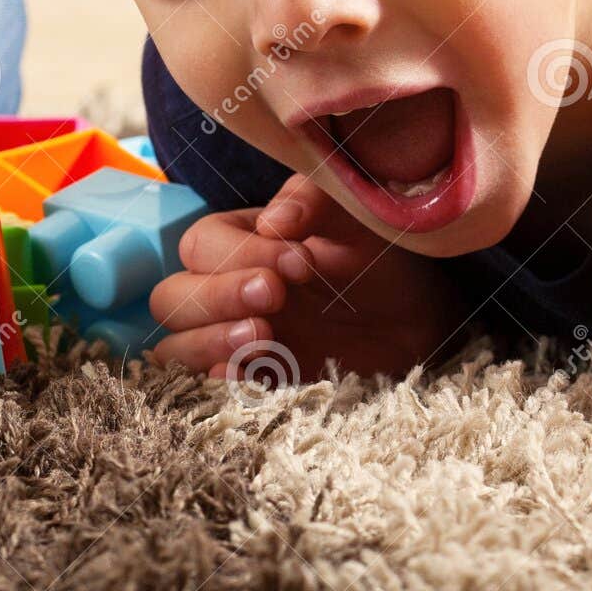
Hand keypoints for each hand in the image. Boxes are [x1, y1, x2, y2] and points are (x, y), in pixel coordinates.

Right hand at [149, 172, 467, 380]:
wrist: (418, 320)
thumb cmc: (381, 257)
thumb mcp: (355, 217)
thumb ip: (316, 201)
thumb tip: (273, 221)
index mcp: (242, 240)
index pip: (202, 243)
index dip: (238, 254)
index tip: (298, 262)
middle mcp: (225, 290)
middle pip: (173, 296)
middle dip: (217, 297)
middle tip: (275, 298)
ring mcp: (232, 339)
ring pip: (173, 346)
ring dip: (206, 342)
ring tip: (263, 335)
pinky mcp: (251, 380)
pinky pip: (202, 389)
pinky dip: (211, 384)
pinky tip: (242, 376)